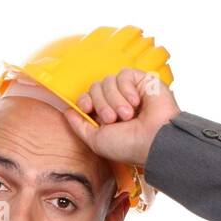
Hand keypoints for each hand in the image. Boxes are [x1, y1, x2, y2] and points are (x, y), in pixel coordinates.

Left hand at [63, 68, 180, 168]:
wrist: (153, 141)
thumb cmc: (128, 146)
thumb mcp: (95, 140)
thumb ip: (79, 126)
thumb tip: (67, 111)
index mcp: (106, 115)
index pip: (87, 97)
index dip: (85, 101)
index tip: (88, 109)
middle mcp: (117, 102)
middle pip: (95, 88)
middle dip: (101, 104)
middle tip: (114, 119)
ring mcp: (130, 91)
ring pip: (108, 81)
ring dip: (115, 100)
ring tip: (127, 115)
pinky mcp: (143, 81)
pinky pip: (123, 75)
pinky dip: (126, 89)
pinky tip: (136, 102)